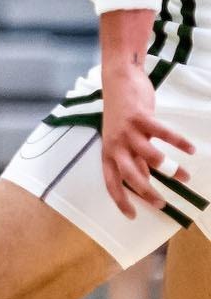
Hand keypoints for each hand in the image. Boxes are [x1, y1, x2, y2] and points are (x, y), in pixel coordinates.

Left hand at [101, 62, 195, 218]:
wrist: (117, 82)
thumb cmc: (121, 115)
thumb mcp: (122, 141)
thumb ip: (133, 159)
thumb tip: (145, 179)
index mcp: (108, 153)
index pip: (111, 182)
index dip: (121, 200)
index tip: (132, 215)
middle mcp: (115, 145)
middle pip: (130, 175)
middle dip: (146, 192)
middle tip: (162, 203)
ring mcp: (127, 131)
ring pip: (150, 156)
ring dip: (169, 169)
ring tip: (185, 177)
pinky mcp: (140, 118)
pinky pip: (162, 133)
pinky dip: (178, 142)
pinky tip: (190, 149)